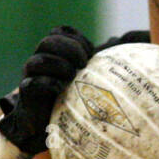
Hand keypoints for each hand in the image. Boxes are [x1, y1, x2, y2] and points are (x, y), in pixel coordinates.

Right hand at [0, 26, 93, 154]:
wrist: (46, 127)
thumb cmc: (70, 102)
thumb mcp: (85, 79)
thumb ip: (98, 65)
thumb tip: (132, 47)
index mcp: (52, 53)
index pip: (60, 31)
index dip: (76, 38)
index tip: (91, 53)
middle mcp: (39, 61)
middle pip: (48, 41)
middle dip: (70, 49)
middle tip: (83, 63)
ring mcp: (31, 77)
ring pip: (38, 60)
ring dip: (59, 65)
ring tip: (72, 77)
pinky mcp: (27, 95)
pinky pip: (32, 84)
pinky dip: (49, 84)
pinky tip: (61, 89)